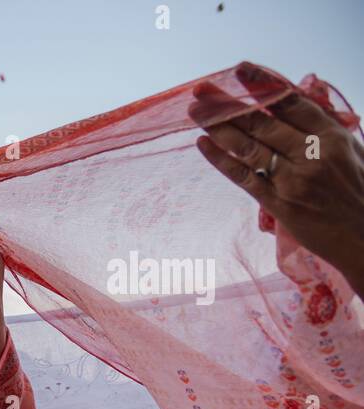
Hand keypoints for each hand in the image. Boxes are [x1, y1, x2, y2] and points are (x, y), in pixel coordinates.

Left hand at [189, 62, 363, 294]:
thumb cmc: (358, 188)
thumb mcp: (350, 149)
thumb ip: (321, 124)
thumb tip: (298, 95)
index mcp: (331, 136)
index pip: (290, 102)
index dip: (262, 84)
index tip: (239, 69)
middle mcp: (312, 155)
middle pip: (262, 122)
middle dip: (227, 104)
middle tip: (201, 90)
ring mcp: (294, 181)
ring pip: (248, 147)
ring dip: (218, 127)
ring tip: (195, 112)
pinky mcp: (279, 205)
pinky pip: (243, 178)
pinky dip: (221, 159)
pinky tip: (203, 144)